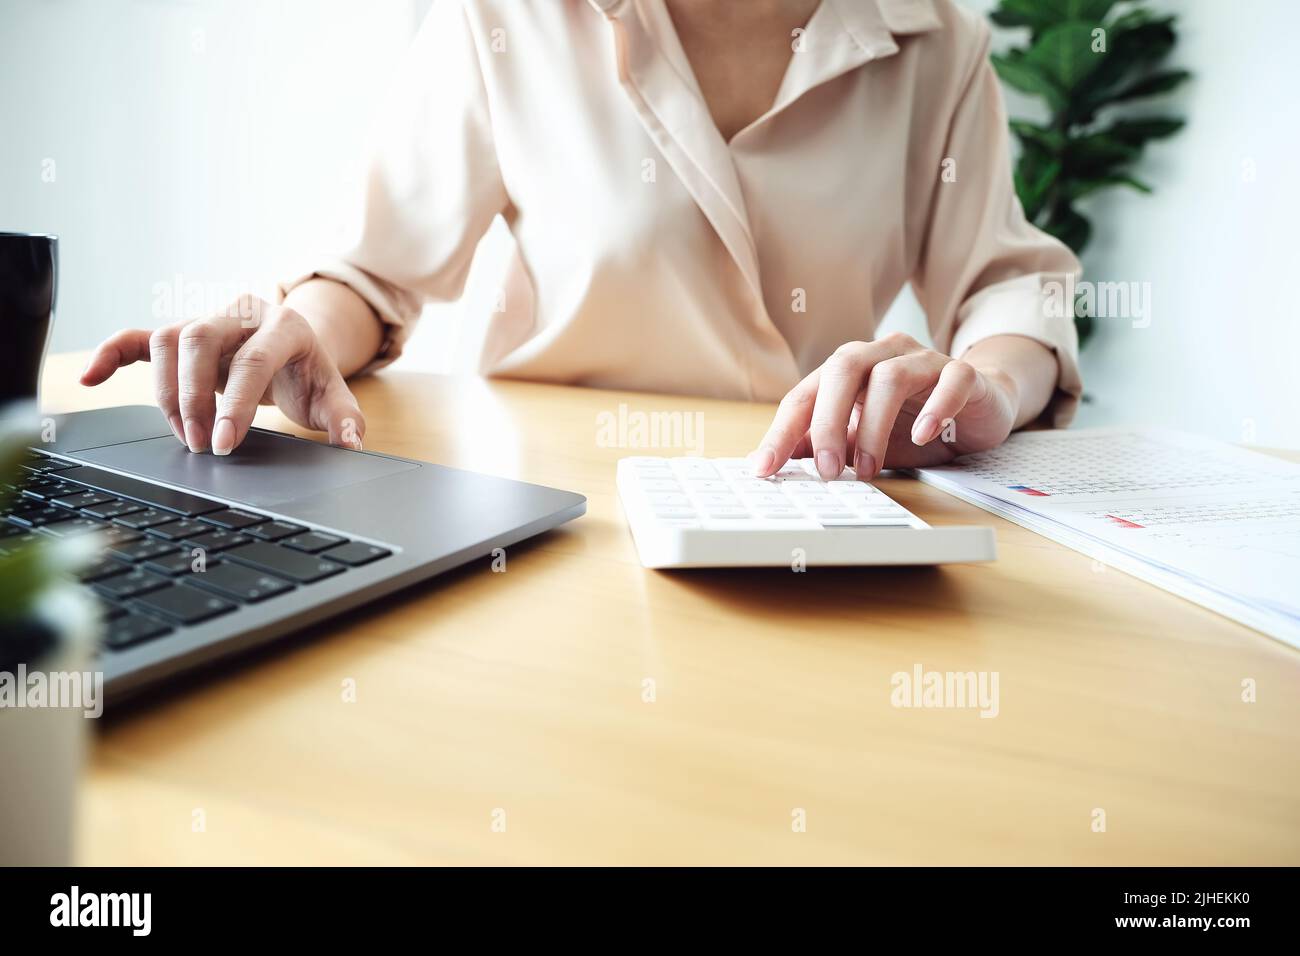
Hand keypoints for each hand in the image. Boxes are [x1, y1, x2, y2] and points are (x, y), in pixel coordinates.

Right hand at [80, 295, 365, 455]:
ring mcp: (207, 320)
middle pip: (199, 340)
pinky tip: (91, 378)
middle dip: (194, 397)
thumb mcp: (334, 396)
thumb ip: (347, 419)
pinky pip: (137, 337)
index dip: (236, 403)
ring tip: (182, 433)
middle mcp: (240, 314)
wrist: (295, 348)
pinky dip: (111, 355)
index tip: (222, 444)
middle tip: (198, 444)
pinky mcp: (181, 334)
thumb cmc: (310, 374)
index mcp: (284, 325)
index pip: (253, 360)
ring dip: (166, 391)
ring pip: (168, 340)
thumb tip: (351, 442)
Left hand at [749, 332, 1019, 479]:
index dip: (781, 432)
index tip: (764, 469)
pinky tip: (922, 435)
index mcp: (846, 370)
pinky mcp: (962, 373)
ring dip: (874, 427)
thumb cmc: (912, 423)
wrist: (977, 409)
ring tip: (868, 469)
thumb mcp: (859, 441)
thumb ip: (820, 446)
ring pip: (889, 377)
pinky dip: (935, 408)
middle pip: (842, 370)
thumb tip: (772, 464)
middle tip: (826, 470)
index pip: (804, 396)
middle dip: (827, 423)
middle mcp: (880, 355)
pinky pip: (950, 381)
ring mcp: (922, 360)